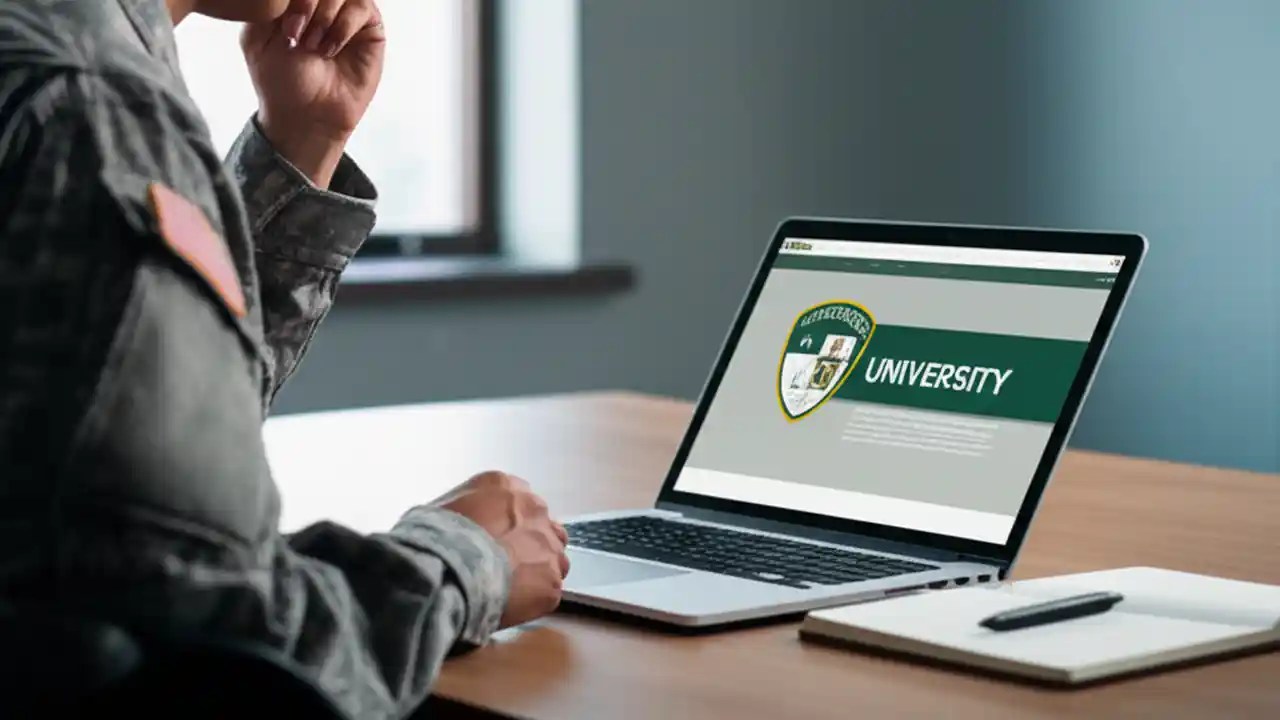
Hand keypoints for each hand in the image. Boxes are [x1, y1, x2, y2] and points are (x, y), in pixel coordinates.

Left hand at [240, 0, 385, 187]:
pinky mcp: (370, 29)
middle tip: (296, 35)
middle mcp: (322, 2)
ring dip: (324, 16)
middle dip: (306, 4)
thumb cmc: (281, 80)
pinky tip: (330, 50)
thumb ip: (269, 4)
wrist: (306, 116)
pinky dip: (343, 27)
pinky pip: (362, 7)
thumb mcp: (258, 35)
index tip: (285, 27)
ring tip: (313, 45)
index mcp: (294, 0)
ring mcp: (347, 12)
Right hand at [435, 472, 570, 627]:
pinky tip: (512, 605)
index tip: (497, 541)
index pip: (521, 503)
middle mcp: (534, 510)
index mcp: (506, 487)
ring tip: (511, 588)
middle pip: (544, 528)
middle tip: (508, 566)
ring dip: (538, 571)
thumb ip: (462, 509)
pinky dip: (534, 600)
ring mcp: (548, 546)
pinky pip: (549, 591)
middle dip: (530, 545)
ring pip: (555, 559)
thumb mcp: (438, 508)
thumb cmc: (434, 540)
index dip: (510, 526)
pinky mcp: (553, 582)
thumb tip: (454, 524)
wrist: (447, 571)